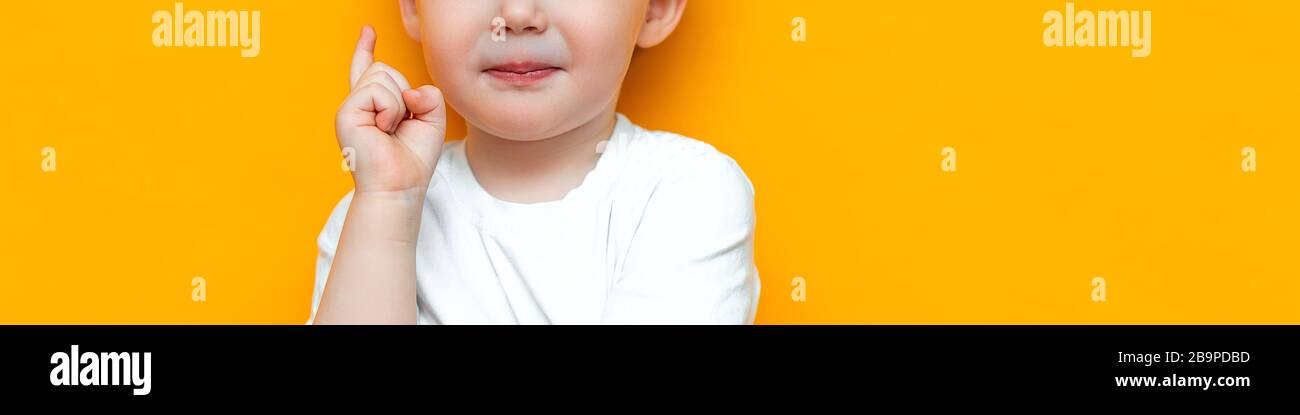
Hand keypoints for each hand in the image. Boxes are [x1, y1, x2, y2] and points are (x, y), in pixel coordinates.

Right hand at [335, 25, 446, 198]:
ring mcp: (350, 107)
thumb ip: (429, 96)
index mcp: (375, 105)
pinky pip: (377, 90)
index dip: (366, 49)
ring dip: (398, 103)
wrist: (400, 186)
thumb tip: (410, 90)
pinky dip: (390, 108)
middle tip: (400, 124)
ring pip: (382, 75)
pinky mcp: (346, 112)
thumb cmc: (413, 159)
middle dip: (403, 92)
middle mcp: (359, 104)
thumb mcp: (431, 121)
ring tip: (391, 128)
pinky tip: (384, 128)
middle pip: (384, 68)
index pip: (368, 70)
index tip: (368, 31)